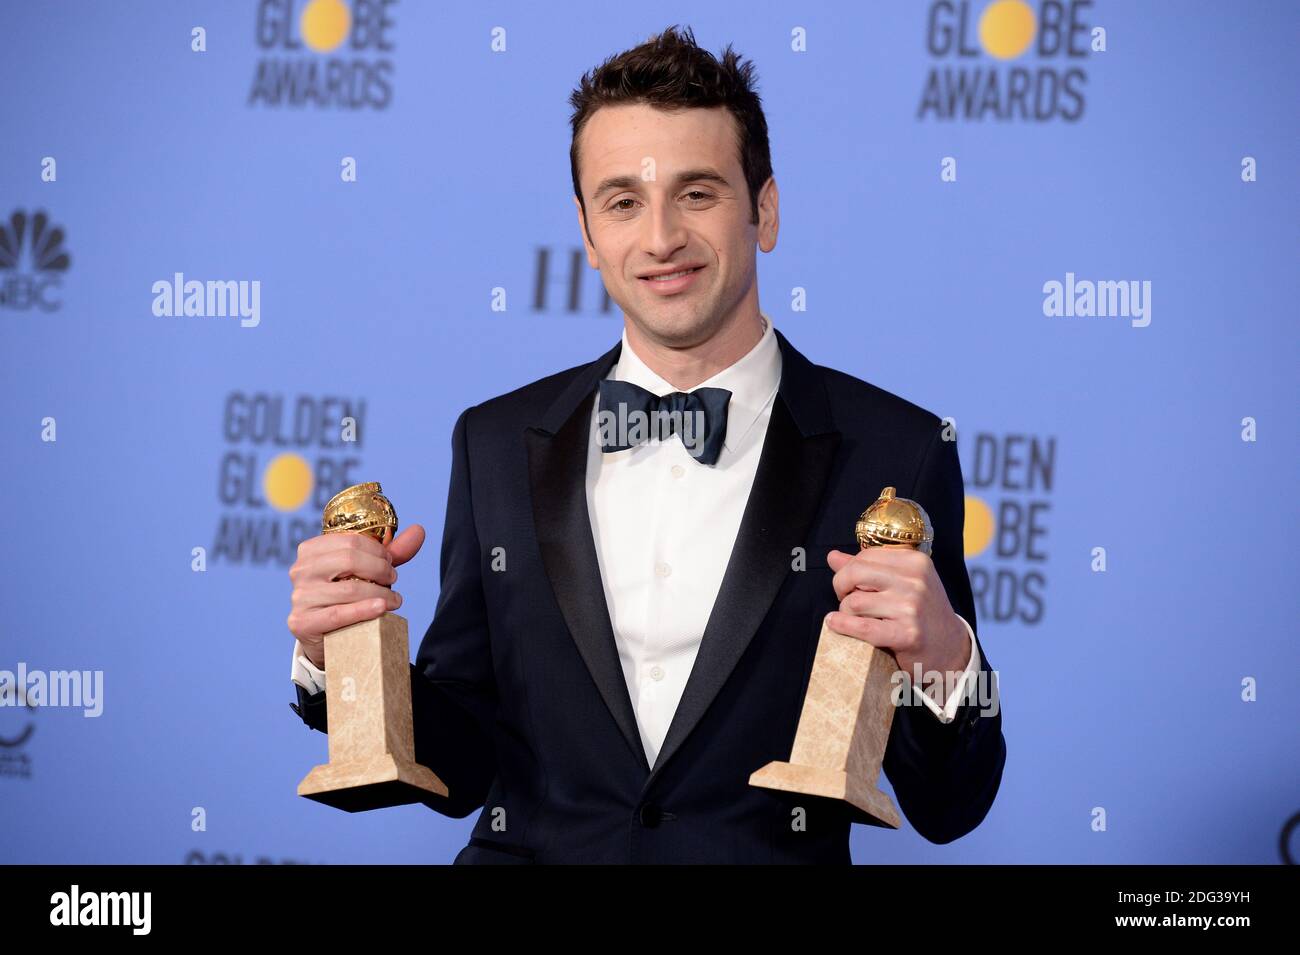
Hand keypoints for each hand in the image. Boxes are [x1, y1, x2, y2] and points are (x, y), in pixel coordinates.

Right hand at [287, 524, 426, 668]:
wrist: (326, 637)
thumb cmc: (347, 597)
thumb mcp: (366, 572)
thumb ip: (390, 553)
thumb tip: (419, 531)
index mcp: (311, 550)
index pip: (350, 541)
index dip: (377, 551)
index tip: (390, 563)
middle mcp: (300, 570)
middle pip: (348, 560)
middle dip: (379, 569)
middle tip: (393, 579)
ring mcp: (300, 597)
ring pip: (349, 589)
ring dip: (380, 594)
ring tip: (394, 600)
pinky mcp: (302, 622)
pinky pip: (338, 614)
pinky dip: (364, 610)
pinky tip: (382, 609)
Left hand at [825, 545, 969, 703]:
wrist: (951, 649)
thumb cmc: (922, 613)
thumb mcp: (903, 583)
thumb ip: (868, 568)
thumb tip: (833, 556)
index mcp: (915, 562)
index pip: (865, 556)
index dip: (850, 570)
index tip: (852, 585)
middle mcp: (916, 581)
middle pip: (855, 573)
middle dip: (841, 587)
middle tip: (846, 600)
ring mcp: (911, 608)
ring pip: (854, 602)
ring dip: (846, 612)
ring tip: (855, 618)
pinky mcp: (906, 634)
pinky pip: (861, 626)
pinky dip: (842, 625)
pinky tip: (835, 623)